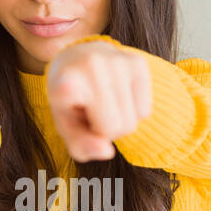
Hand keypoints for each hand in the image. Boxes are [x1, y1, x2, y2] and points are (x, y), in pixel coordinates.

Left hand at [45, 40, 151, 161]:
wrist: (80, 58)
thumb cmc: (71, 99)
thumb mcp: (66, 125)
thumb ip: (81, 145)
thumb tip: (107, 152)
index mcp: (65, 82)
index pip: (87, 112)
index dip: (84, 122)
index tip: (71, 100)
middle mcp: (92, 65)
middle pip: (115, 128)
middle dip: (105, 129)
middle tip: (92, 111)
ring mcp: (117, 60)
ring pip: (132, 122)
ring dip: (119, 121)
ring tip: (104, 102)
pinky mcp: (138, 62)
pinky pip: (144, 111)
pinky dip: (133, 111)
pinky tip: (118, 95)